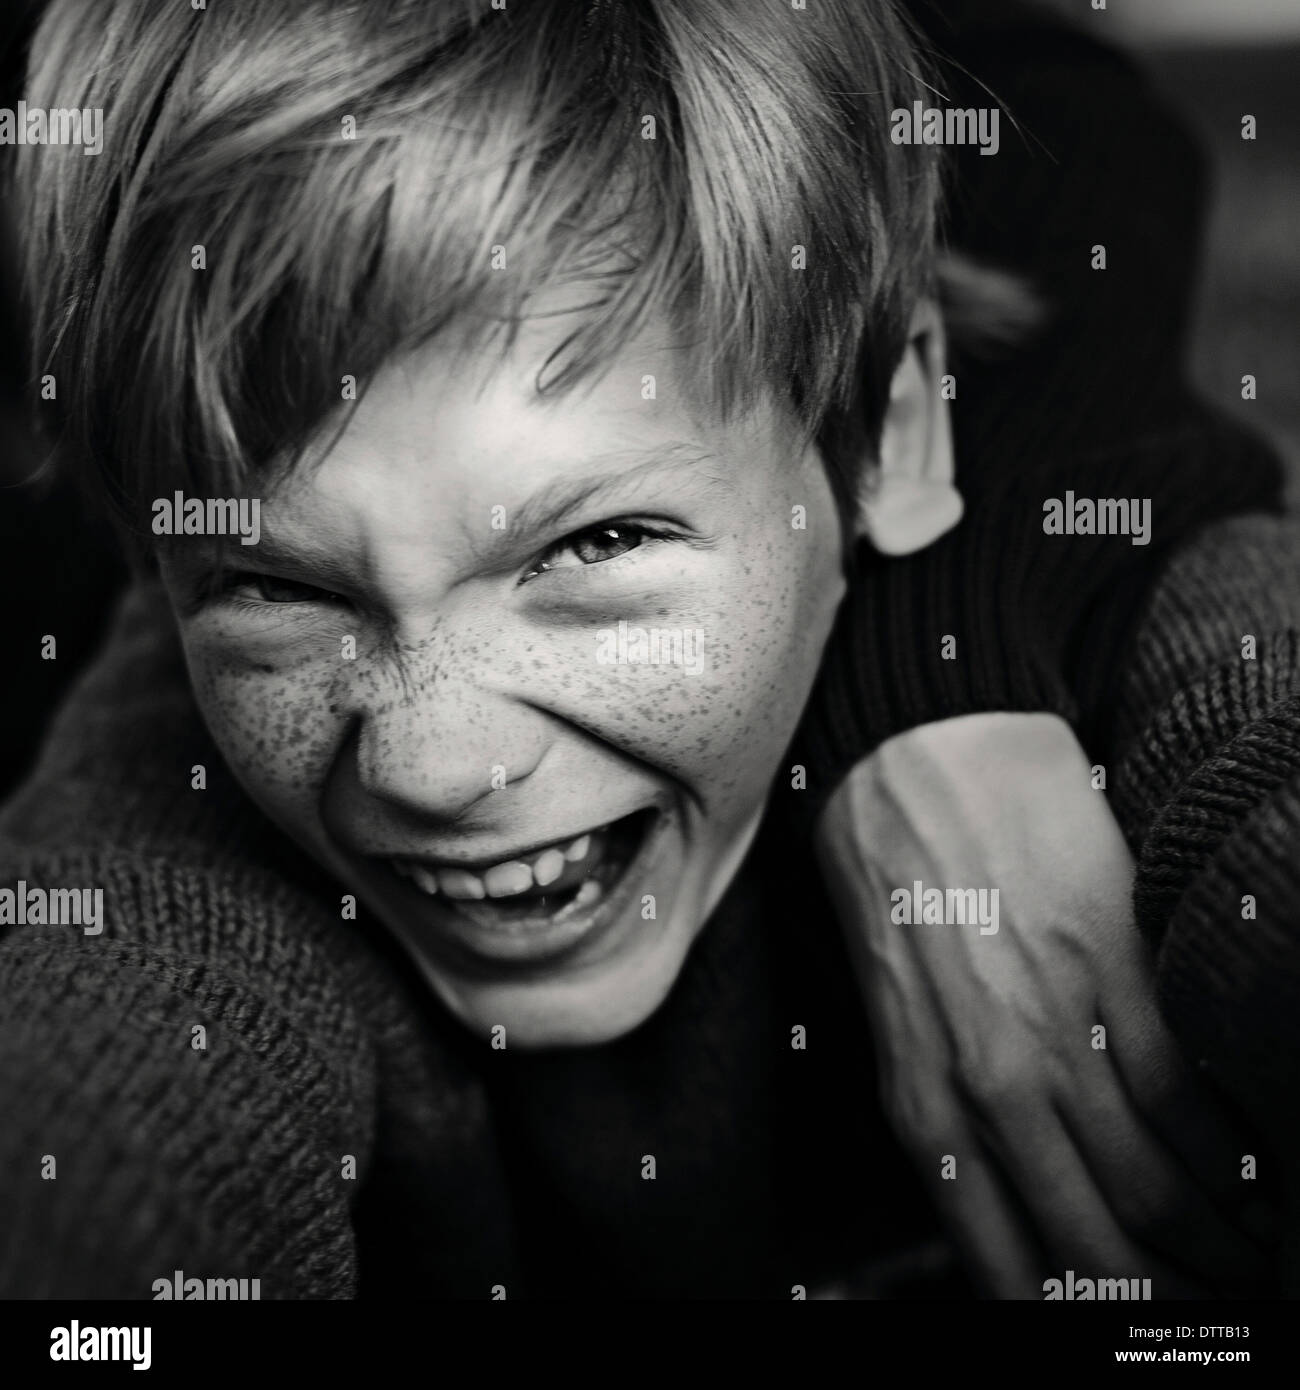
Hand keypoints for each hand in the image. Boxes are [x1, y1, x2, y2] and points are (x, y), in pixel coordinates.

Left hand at [814, 712, 1272, 1297]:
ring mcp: (1053, 1034)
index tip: (1133, 1325)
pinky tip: (1254, 1168)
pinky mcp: (1112, 972)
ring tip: (1254, 1249)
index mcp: (924, 1111)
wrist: (912, 765)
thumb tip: (1023, 1205)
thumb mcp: (899, 1026)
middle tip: (1216, 1300)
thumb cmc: (902, 892)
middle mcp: (987, 1091)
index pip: (1012, 1270)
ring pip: (1159, 1190)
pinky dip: (1235, 1153)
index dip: (1085, 1316)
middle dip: (1170, 1296)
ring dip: (1222, 1238)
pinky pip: (1189, 1100)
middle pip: (1103, 1249)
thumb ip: (954, 1119)